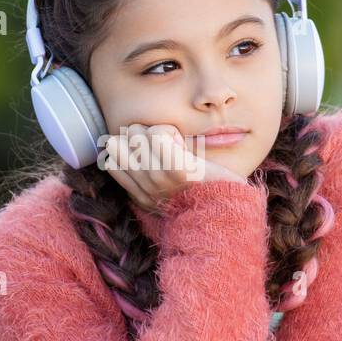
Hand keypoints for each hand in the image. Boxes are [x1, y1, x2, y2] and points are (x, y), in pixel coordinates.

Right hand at [100, 123, 247, 211]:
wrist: (230, 210)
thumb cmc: (205, 192)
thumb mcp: (169, 188)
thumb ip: (148, 171)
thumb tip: (127, 145)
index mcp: (140, 195)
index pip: (111, 157)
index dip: (130, 146)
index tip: (154, 153)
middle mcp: (143, 188)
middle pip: (120, 139)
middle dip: (141, 134)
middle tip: (166, 146)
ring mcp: (158, 179)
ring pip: (137, 132)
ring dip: (156, 131)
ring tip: (176, 144)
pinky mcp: (177, 170)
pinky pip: (157, 134)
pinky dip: (169, 131)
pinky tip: (183, 144)